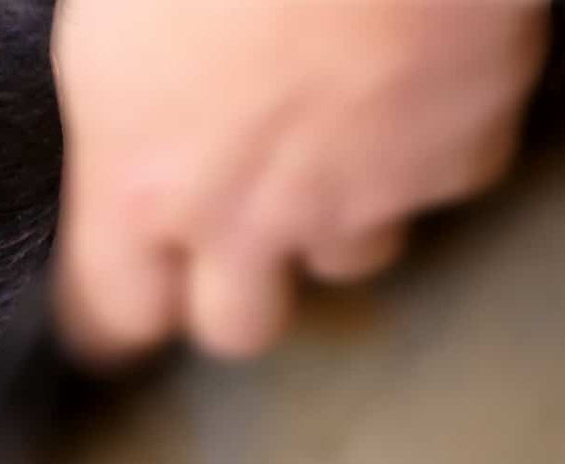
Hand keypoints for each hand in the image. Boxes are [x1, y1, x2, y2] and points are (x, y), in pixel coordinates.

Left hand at [51, 0, 551, 362]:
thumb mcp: (111, 34)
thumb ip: (123, 119)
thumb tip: (126, 145)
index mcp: (142, 183)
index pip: (114, 310)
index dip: (118, 313)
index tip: (125, 306)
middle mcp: (246, 219)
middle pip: (238, 327)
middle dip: (237, 292)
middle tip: (240, 239)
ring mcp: (355, 200)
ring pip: (348, 261)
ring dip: (339, 217)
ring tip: (335, 139)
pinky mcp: (452, 164)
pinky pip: (441, 182)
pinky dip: (430, 145)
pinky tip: (413, 85)